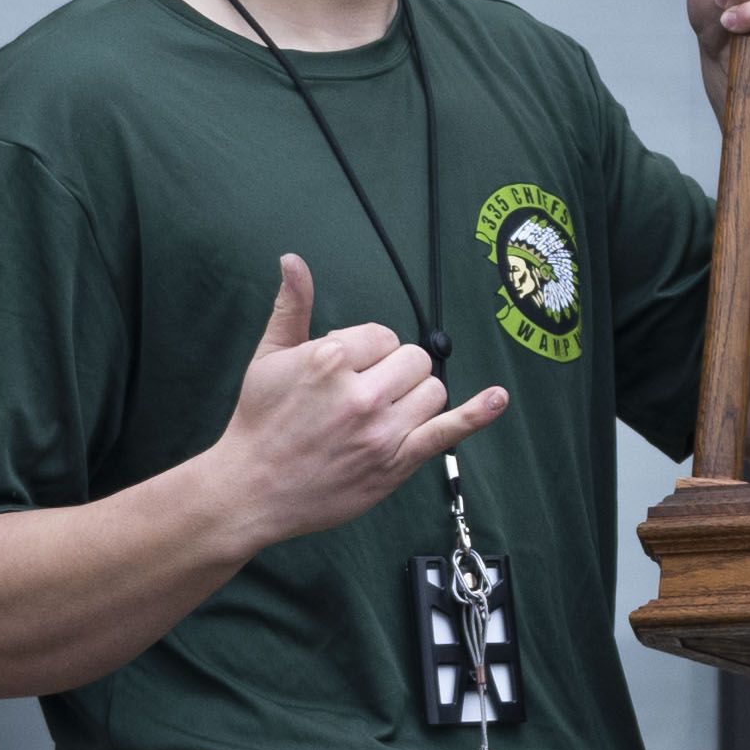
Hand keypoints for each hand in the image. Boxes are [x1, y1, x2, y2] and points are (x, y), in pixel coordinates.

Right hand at [200, 253, 505, 550]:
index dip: (367, 350)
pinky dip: (477, 414)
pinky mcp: (396, 462)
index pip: (382, 335)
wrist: (251, 489)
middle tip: (363, 391)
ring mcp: (382, 430)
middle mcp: (361, 393)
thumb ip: (291, 307)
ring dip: (416, 395)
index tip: (345, 371)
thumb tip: (294, 260)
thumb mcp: (268, 357)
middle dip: (393, 369)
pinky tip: (498, 398)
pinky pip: (447, 432)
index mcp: (329, 358)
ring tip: (384, 410)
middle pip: (413, 359)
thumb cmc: (259, 423)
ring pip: (432, 390)